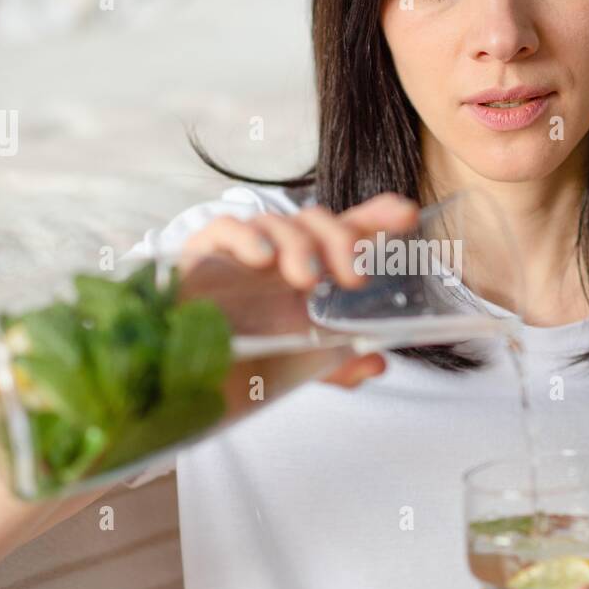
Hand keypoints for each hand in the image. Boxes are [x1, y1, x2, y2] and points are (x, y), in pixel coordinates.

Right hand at [177, 192, 419, 389]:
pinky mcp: (202, 253)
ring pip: (278, 221)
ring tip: (307, 279)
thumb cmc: (242, 357)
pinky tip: (261, 259)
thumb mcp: (300, 362)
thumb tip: (377, 362)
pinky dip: (246, 236)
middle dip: (342, 238)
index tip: (407, 214)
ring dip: (299, 244)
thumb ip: (339, 363)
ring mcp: (241, 250)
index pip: (346, 231)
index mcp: (307, 270)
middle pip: (316, 220)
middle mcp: (278, 253)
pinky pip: (225, 228)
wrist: (181, 374)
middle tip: (354, 275)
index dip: (377, 217)